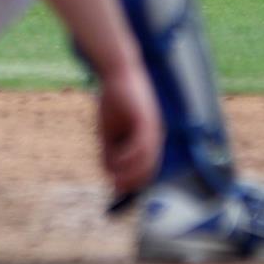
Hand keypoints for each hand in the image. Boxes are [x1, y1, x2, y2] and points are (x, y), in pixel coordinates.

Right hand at [95, 65, 161, 197]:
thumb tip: (109, 174)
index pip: (146, 169)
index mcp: (148, 140)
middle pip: (149, 169)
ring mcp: (152, 129)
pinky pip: (141, 146)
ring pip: (146, 161)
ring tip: (115, 178)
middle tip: (115, 188)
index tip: (117, 190)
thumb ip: (110, 151)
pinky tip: (118, 161)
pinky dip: (129, 157)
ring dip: (129, 173)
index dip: (133, 182)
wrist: (117, 73)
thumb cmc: (114, 100)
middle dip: (132, 182)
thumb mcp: (109, 131)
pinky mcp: (145, 121)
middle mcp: (154, 137)